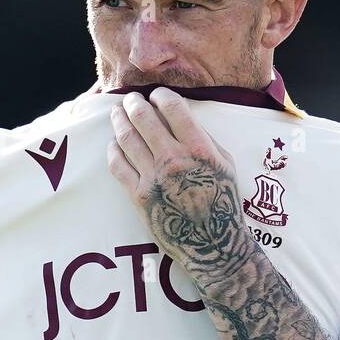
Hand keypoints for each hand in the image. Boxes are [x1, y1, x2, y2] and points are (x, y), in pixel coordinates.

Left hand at [107, 88, 243, 268]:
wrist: (213, 244)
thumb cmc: (223, 203)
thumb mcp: (226, 164)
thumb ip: (204, 139)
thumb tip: (182, 118)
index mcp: (198, 148)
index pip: (173, 107)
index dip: (160, 95)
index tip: (156, 94)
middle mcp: (173, 160)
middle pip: (144, 118)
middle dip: (134, 103)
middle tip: (131, 99)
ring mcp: (153, 178)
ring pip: (127, 139)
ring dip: (119, 121)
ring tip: (117, 113)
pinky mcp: (139, 196)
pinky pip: (118, 166)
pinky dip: (113, 150)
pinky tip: (113, 144)